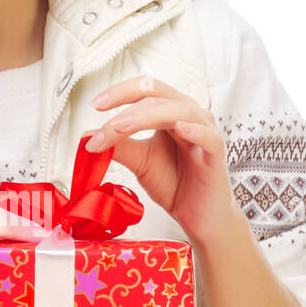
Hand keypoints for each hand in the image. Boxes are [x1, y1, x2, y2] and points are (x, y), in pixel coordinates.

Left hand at [86, 76, 239, 247]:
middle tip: (104, 125)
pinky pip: (208, 137)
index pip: (145, 90)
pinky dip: (195, 130)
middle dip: (127, 107)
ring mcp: (205, 131)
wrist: (198, 216)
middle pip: (158, 95)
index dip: (120, 92)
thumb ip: (119, 147)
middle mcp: (188, 114)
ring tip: (122, 126)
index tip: (95, 105)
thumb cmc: (174, 184)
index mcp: (169, 112)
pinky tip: (179, 128)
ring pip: (179, 111)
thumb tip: (88, 135)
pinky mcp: (217, 153)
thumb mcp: (139, 162)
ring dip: (147, 116)